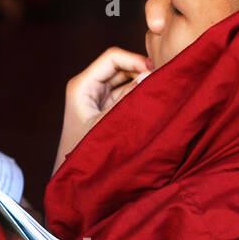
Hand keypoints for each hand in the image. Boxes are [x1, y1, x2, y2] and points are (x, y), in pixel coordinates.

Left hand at [54, 47, 149, 171]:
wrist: (76, 181)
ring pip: (124, 80)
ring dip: (141, 83)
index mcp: (82, 85)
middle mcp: (87, 87)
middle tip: (162, 81)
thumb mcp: (110, 124)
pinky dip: (139, 95)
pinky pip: (125, 94)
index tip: (156, 71)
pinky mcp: (105, 110)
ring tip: (160, 91)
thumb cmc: (87, 154)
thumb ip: (130, 99)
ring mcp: (96, 98)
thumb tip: (151, 75)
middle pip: (119, 66)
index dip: (135, 60)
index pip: (112, 58)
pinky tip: (153, 102)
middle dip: (140, 70)